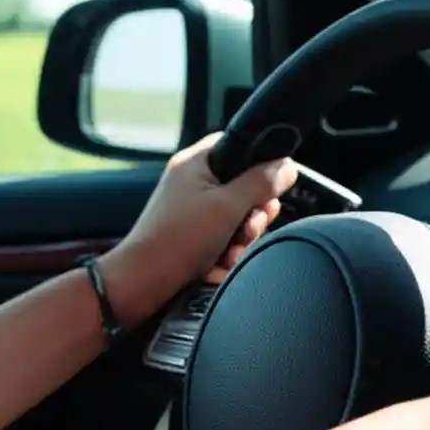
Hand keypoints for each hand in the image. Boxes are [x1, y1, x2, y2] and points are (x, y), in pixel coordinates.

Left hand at [98, 133, 298, 325]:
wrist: (142, 283)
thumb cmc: (177, 240)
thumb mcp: (228, 207)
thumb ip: (261, 183)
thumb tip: (287, 167)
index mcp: (196, 163)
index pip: (237, 146)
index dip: (260, 163)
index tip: (271, 185)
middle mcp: (192, 183)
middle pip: (243, 186)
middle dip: (254, 212)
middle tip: (249, 226)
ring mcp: (191, 211)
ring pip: (236, 217)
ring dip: (242, 237)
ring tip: (231, 252)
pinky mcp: (191, 237)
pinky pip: (223, 238)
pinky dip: (227, 252)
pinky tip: (222, 264)